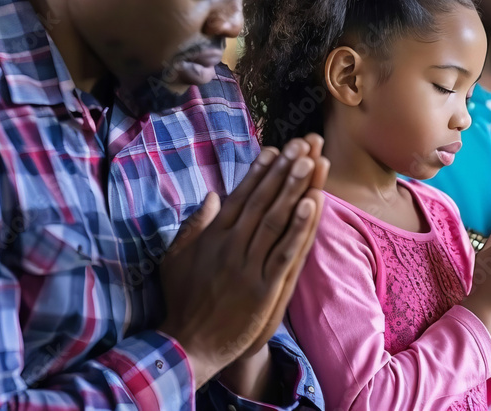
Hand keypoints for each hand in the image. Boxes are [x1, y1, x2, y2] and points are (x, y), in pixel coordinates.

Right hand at [159, 134, 328, 387]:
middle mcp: (231, 246)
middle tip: (303, 143)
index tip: (277, 149)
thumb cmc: (183, 301)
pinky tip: (312, 204)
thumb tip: (212, 195)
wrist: (188, 346)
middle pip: (263, 200)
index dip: (261, 171)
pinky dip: (300, 227)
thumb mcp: (177, 258)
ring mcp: (247, 267)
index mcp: (213, 237)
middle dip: (285, 169)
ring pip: (276, 220)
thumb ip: (195, 225)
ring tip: (313, 161)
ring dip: (296, 188)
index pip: (242, 196)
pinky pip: (285, 252)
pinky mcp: (263, 289)